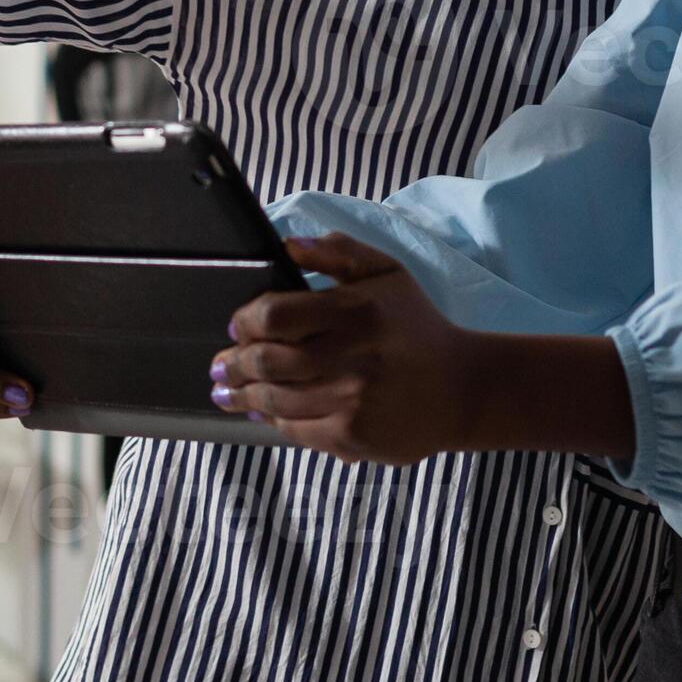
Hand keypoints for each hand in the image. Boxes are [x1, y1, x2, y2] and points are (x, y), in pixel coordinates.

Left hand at [212, 235, 482, 466]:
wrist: (462, 389)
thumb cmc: (416, 326)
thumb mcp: (387, 273)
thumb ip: (338, 253)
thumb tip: (287, 245)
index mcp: (353, 312)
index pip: (273, 315)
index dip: (245, 321)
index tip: (236, 326)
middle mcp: (349, 358)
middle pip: (266, 362)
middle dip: (233, 363)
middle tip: (219, 365)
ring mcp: (349, 401)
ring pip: (274, 400)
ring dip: (242, 396)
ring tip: (226, 392)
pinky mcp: (351, 437)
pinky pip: (295, 430)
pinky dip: (272, 420)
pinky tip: (260, 412)